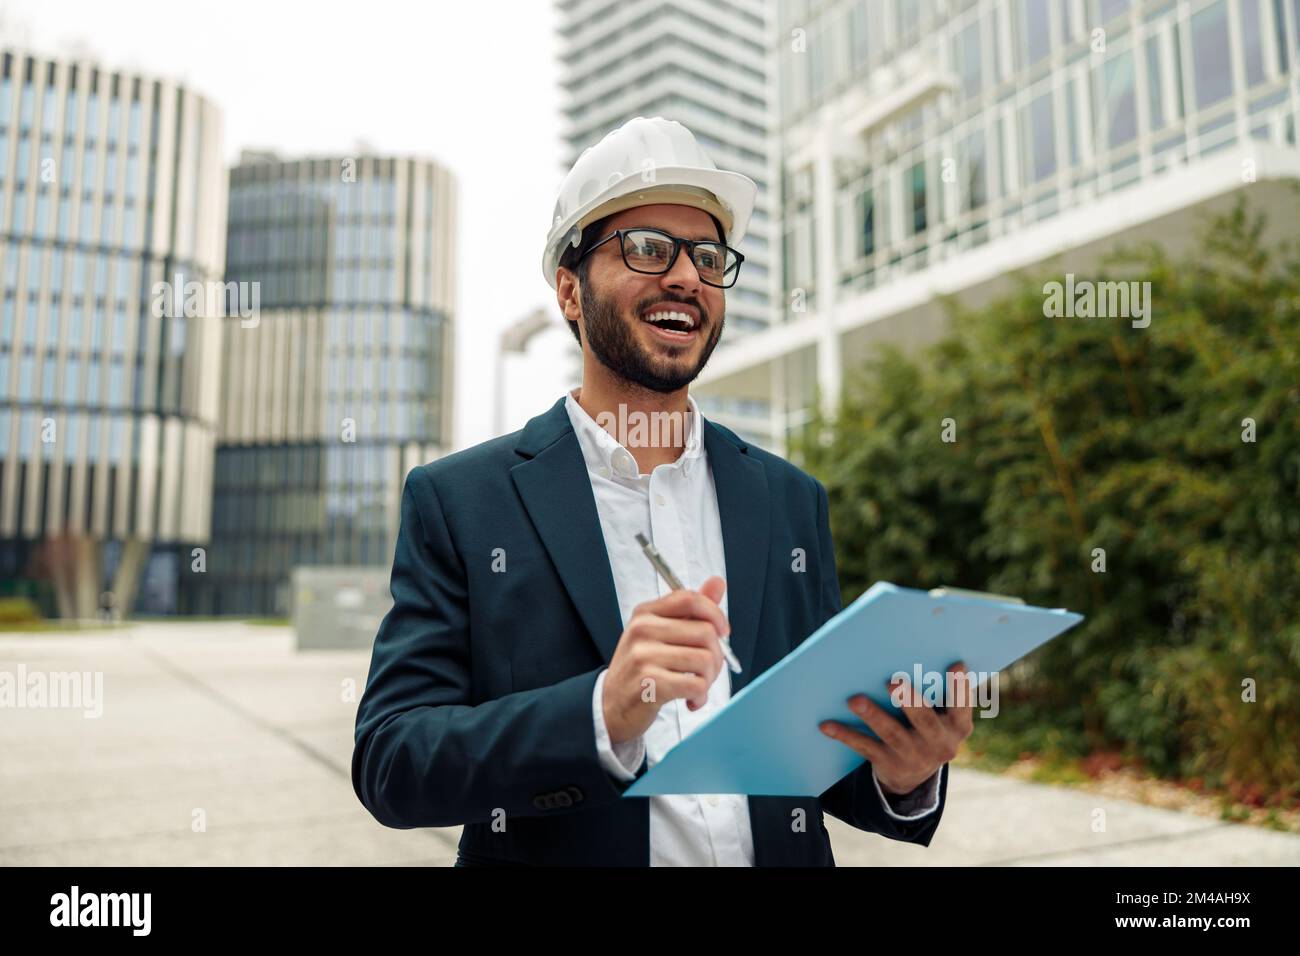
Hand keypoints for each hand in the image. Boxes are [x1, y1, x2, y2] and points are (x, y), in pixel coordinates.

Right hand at [602, 576, 728, 745]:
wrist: (612, 705)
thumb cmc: (641, 667)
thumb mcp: (660, 633)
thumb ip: (690, 610)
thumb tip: (718, 582)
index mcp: (646, 613)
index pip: (689, 599)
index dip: (715, 613)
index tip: (722, 631)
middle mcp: (642, 630)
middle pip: (705, 632)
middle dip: (717, 656)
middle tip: (707, 671)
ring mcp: (644, 656)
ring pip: (705, 660)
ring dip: (709, 679)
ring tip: (697, 686)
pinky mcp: (650, 683)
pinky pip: (696, 685)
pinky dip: (701, 696)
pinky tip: (691, 700)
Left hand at [818, 661, 974, 795]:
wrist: (914, 775)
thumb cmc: (927, 726)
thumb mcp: (942, 716)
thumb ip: (937, 692)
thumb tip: (909, 652)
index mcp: (957, 726)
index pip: (962, 705)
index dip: (960, 686)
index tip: (955, 664)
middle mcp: (940, 744)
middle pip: (924, 720)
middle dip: (908, 700)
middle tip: (892, 682)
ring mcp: (914, 756)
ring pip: (891, 733)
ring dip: (872, 715)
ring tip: (854, 700)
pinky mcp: (889, 764)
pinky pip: (864, 747)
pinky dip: (844, 734)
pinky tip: (826, 725)